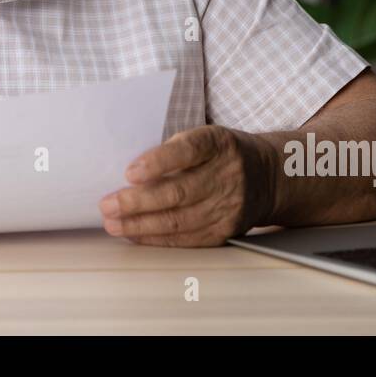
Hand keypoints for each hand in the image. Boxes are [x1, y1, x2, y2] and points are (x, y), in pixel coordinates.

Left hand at [98, 125, 274, 246]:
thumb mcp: (207, 137)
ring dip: (140, 225)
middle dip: (137, 202)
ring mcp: (228, 206)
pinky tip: (135, 234)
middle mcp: (227, 175)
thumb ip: (175, 149)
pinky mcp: (225, 230)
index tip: (129, 173)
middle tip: (107, 205)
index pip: (188, 151)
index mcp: (219, 144)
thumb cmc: (223, 153)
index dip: (158, 162)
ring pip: (179, 221)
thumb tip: (130, 174)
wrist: (268, 177)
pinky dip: (156, 238)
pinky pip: (186, 239)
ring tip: (113, 223)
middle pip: (178, 192)